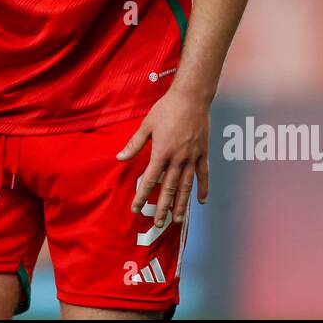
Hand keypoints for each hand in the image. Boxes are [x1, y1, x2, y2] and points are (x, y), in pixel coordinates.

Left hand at [116, 88, 210, 224]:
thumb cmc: (166, 109)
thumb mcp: (146, 125)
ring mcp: (192, 157)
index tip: (136, 209)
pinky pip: (203, 175)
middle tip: (158, 224)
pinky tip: (201, 201)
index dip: (142, 196)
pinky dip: (202, 188)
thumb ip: (134, 144)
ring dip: (182, 204)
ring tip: (178, 220)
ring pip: (186, 186)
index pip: (149, 180)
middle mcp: (177, 159)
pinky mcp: (203, 153)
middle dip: (163, 208)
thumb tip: (119, 157)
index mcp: (161, 152)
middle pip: (169, 189)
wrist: (191, 98)